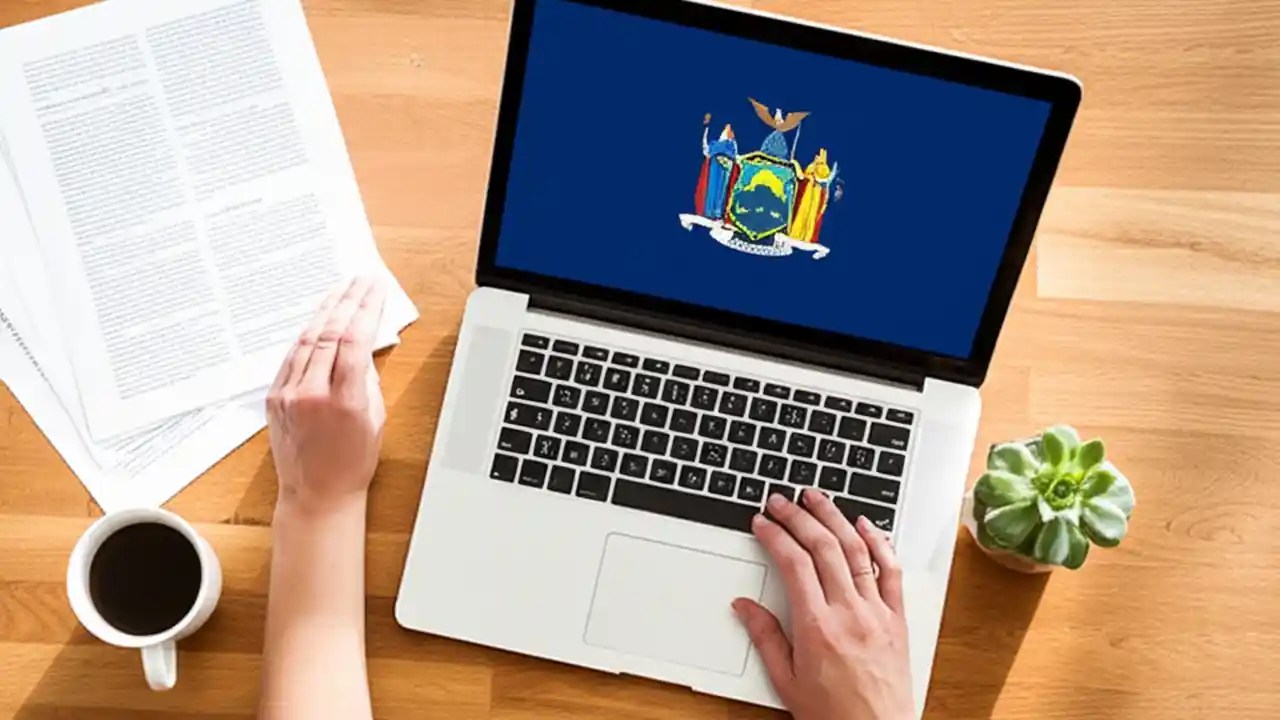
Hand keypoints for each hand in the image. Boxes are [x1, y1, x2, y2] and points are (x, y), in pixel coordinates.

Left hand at [267, 277, 387, 513]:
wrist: (316, 495)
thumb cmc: (352, 464)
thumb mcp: (375, 419)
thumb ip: (369, 380)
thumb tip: (363, 349)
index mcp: (344, 401)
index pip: (356, 340)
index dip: (367, 308)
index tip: (376, 288)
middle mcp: (312, 394)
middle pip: (330, 332)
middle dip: (349, 300)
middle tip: (361, 280)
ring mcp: (289, 395)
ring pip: (307, 340)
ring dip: (326, 311)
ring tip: (341, 290)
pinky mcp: (275, 398)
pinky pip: (292, 356)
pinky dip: (307, 334)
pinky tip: (318, 320)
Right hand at [734, 490, 913, 719]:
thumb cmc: (833, 716)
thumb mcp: (786, 681)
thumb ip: (764, 637)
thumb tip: (743, 606)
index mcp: (816, 627)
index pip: (793, 563)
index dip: (775, 535)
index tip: (762, 522)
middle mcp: (849, 613)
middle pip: (822, 547)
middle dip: (798, 516)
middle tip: (781, 500)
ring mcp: (877, 612)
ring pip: (856, 550)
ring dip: (835, 517)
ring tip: (817, 498)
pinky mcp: (897, 618)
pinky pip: (892, 571)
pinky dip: (880, 543)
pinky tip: (867, 525)